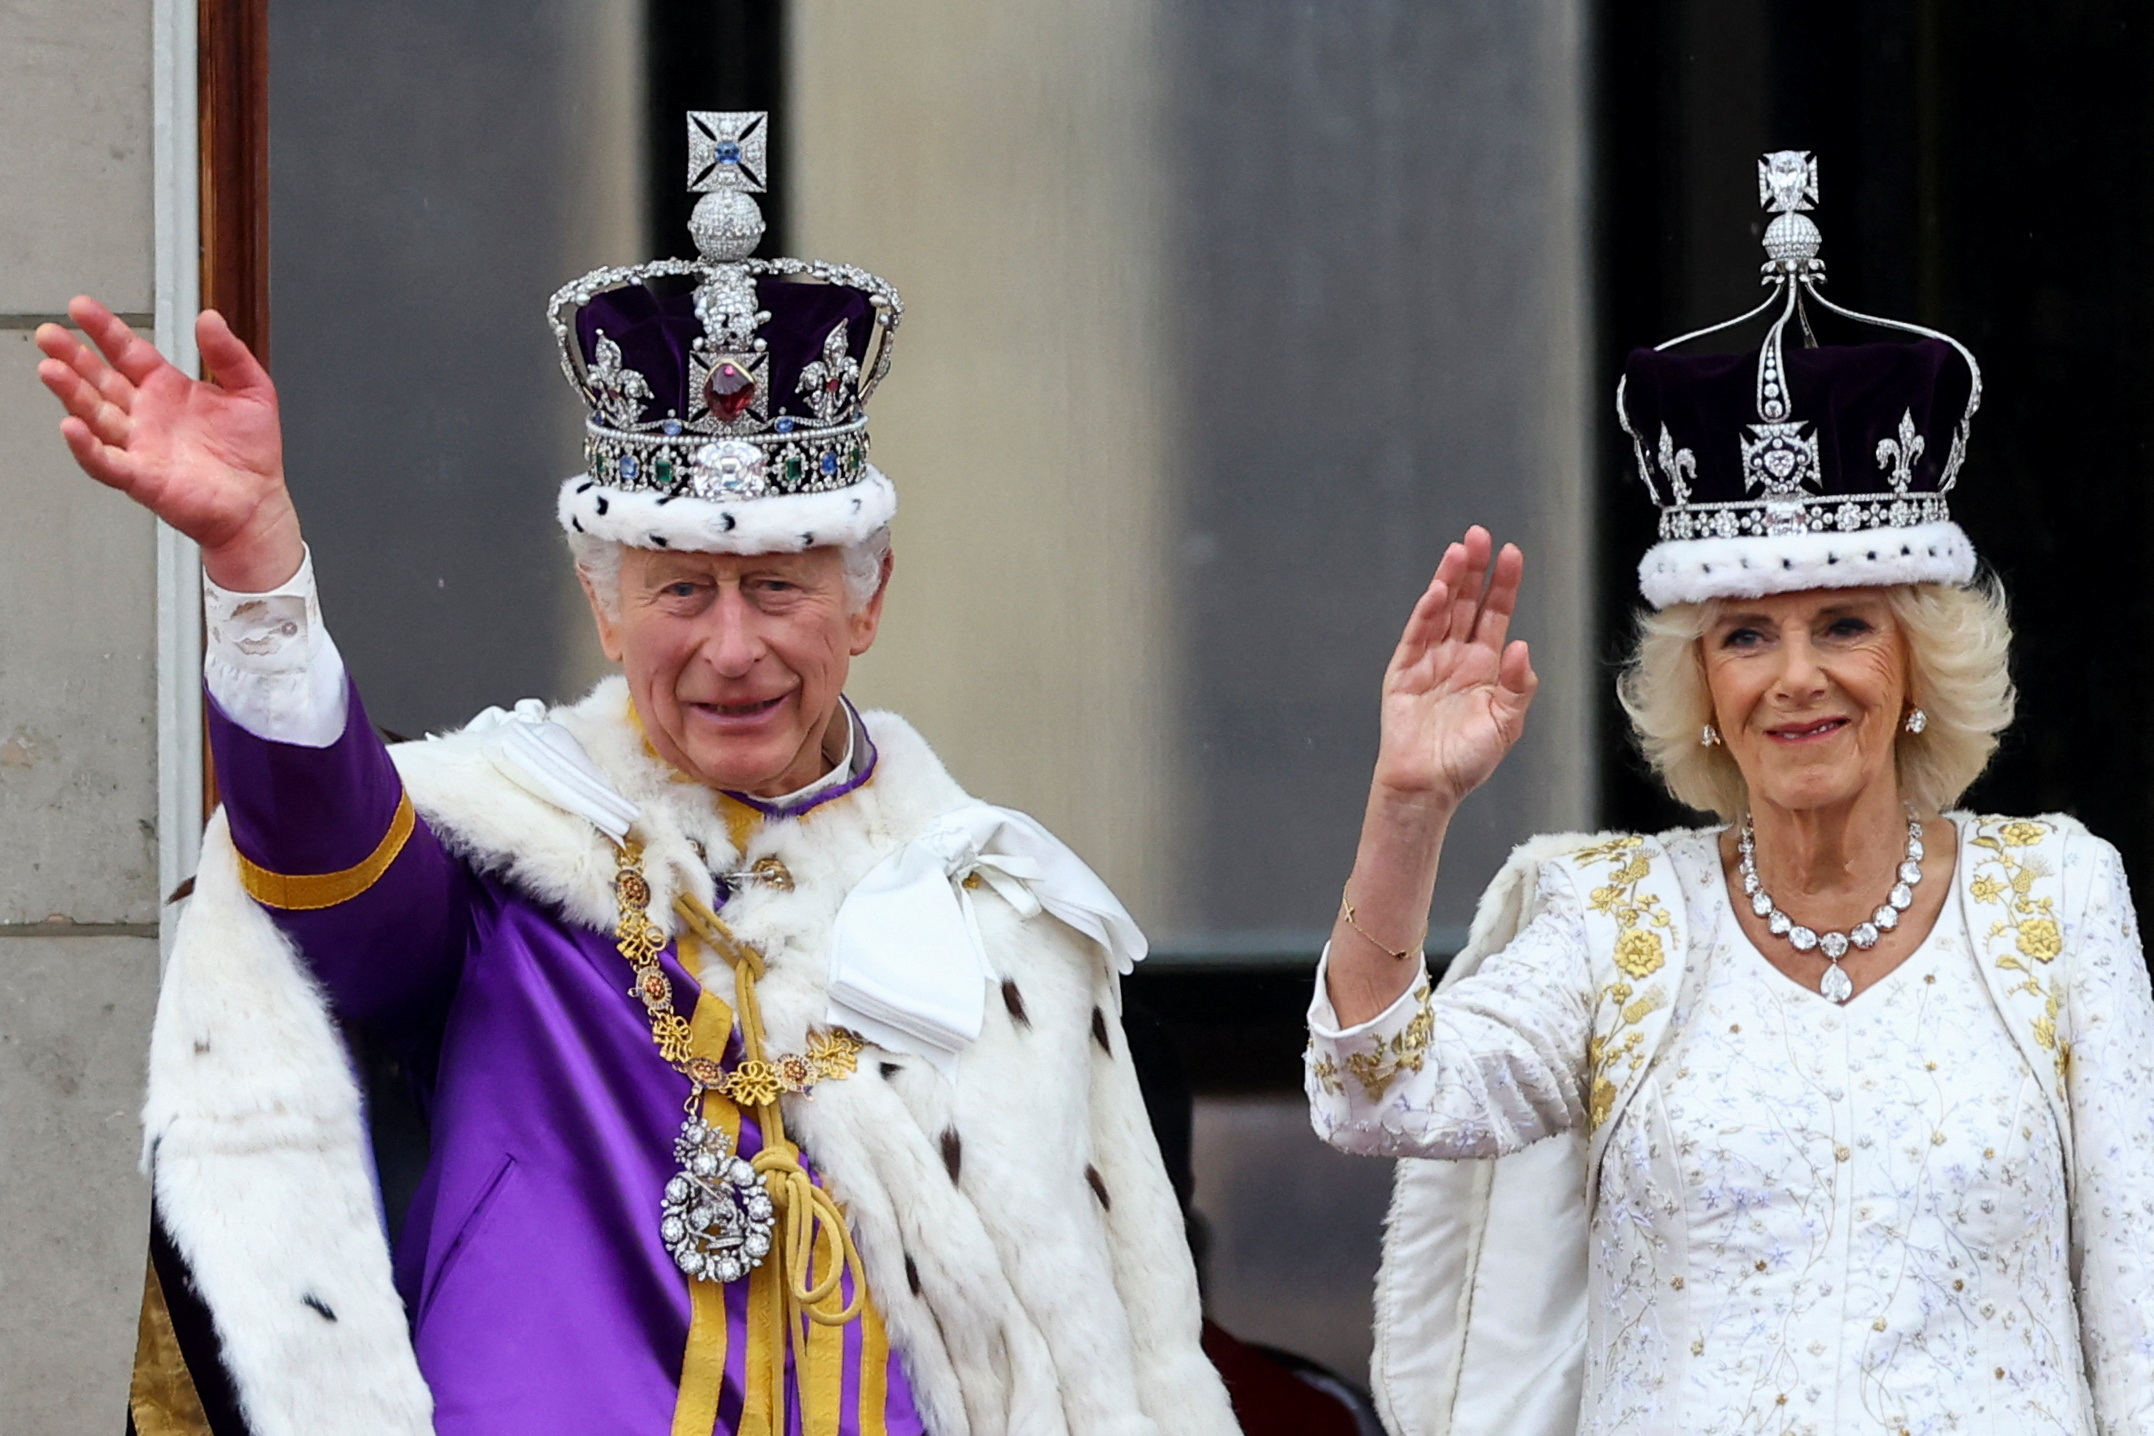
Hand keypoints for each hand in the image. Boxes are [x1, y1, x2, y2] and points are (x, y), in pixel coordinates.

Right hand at [36, 296, 302, 590]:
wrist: (258, 503)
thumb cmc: (252, 454)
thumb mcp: (252, 391)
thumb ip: (229, 354)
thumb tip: (210, 318)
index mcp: (167, 389)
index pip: (128, 352)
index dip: (105, 330)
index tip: (81, 308)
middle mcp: (146, 415)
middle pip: (100, 380)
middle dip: (73, 357)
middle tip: (50, 335)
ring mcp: (139, 445)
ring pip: (95, 415)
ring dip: (71, 393)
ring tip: (52, 370)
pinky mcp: (141, 477)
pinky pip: (105, 461)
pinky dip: (87, 447)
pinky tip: (72, 427)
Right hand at [1372, 525, 1537, 812]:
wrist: (1428, 786)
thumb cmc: (1467, 761)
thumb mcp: (1506, 725)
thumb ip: (1518, 687)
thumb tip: (1523, 647)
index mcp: (1485, 666)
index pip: (1495, 614)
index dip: (1504, 584)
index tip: (1512, 554)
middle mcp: (1458, 656)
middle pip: (1467, 603)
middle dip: (1475, 570)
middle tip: (1481, 535)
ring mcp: (1429, 661)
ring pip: (1441, 611)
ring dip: (1449, 581)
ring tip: (1459, 551)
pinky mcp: (1403, 672)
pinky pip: (1416, 636)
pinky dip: (1425, 613)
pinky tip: (1436, 591)